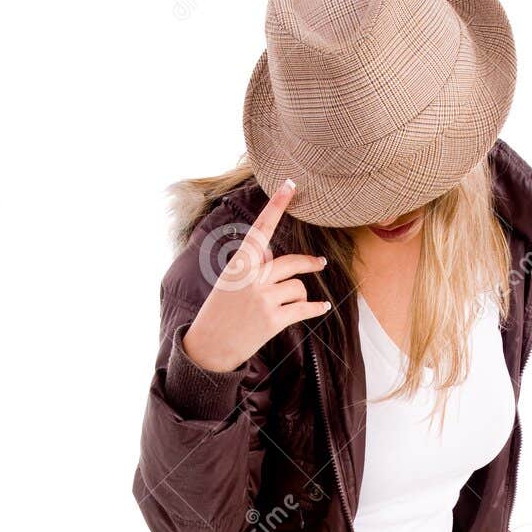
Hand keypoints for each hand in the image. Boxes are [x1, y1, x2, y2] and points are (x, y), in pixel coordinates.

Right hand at [182, 179, 330, 373]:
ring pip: (298, 286)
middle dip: (309, 263)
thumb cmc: (220, 311)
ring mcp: (263, 299)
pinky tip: (322, 307)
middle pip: (292, 262)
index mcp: (239, 264)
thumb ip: (253, 265)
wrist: (209, 347)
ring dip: (300, 294)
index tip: (290, 185)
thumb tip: (273, 255)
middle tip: (320, 263)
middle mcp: (252, 278)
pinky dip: (315, 308)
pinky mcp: (273, 321)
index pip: (261, 229)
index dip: (276, 205)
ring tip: (293, 303)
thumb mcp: (230, 282)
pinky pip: (304, 309)